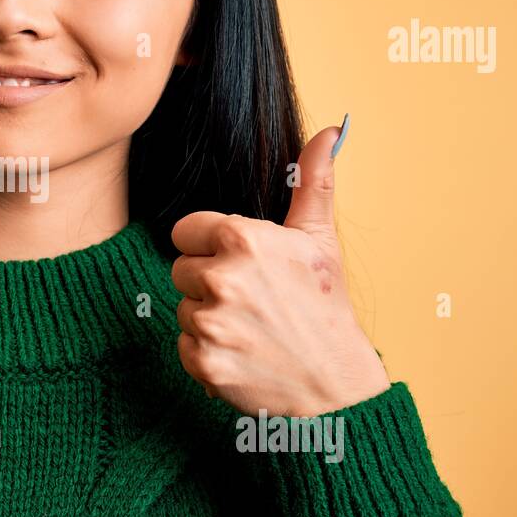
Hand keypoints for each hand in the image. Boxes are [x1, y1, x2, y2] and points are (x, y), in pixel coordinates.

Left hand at [171, 115, 389, 416]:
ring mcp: (211, 323)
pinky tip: (242, 353)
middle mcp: (223, 279)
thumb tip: (329, 131)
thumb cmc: (325, 308)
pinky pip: (183, 346)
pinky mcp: (203, 362)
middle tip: (252, 300)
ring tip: (250, 328)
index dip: (210, 246)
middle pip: (180, 269)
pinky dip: (206, 353)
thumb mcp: (319, 239)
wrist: (336, 385)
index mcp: (244, 240)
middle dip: (209, 283)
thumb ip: (312, 182)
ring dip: (209, 319)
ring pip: (183, 309)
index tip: (239, 263)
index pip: (186, 231)